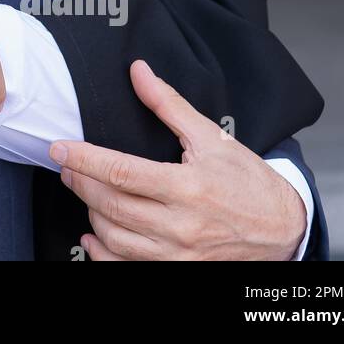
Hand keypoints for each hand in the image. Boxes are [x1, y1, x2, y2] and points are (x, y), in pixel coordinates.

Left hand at [51, 61, 308, 260]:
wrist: (284, 229)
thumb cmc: (249, 182)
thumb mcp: (211, 137)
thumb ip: (168, 105)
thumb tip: (138, 72)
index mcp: (187, 187)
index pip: (120, 172)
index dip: (83, 159)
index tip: (58, 148)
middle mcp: (180, 225)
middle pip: (110, 204)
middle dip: (80, 182)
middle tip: (67, 165)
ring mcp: (178, 254)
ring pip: (114, 237)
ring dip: (90, 213)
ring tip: (86, 191)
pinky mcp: (178, 270)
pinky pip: (126, 266)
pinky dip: (102, 252)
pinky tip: (93, 236)